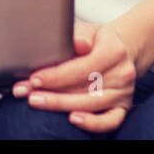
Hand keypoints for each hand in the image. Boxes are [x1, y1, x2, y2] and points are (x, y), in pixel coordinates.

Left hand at [12, 20, 138, 132]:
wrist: (123, 48)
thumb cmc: (98, 39)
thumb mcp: (86, 30)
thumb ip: (75, 37)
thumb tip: (70, 41)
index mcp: (114, 51)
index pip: (82, 67)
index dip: (57, 75)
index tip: (35, 78)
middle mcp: (122, 73)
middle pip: (85, 88)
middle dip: (53, 92)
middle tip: (30, 94)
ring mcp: (123, 93)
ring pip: (92, 104)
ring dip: (62, 105)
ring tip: (39, 102)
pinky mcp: (123, 107)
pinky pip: (110, 121)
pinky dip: (92, 123)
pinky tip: (73, 119)